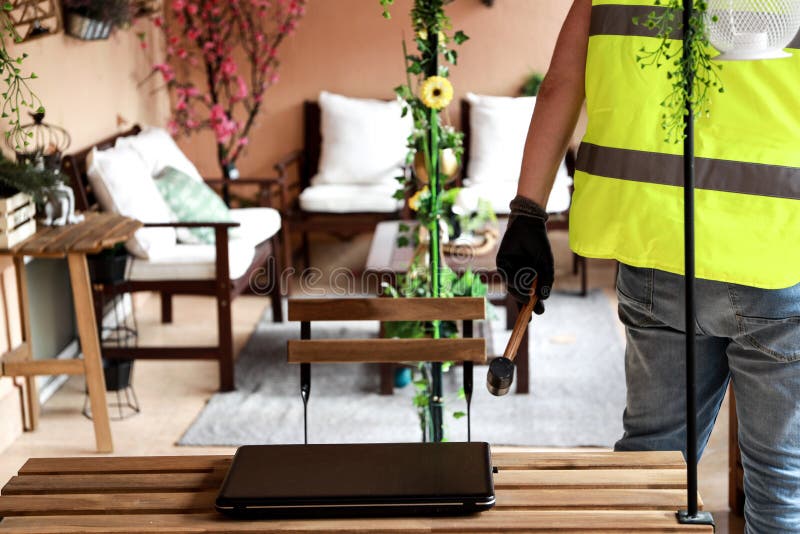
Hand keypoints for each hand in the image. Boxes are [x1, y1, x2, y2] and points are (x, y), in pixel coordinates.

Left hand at [496, 195, 553, 314]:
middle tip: (530, 315)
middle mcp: (517, 276)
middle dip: (523, 306)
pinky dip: (513, 281)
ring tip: (528, 296)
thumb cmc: (539, 245)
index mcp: (529, 279)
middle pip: (518, 296)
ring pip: (511, 288)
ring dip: (519, 294)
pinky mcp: (501, 263)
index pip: (529, 296)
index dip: (532, 307)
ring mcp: (509, 270)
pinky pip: (505, 276)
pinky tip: (522, 283)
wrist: (530, 226)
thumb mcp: (547, 265)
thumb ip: (546, 281)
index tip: (538, 314)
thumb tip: (544, 298)